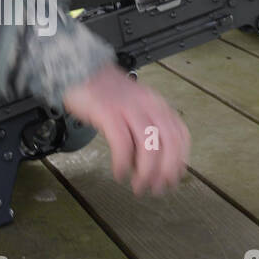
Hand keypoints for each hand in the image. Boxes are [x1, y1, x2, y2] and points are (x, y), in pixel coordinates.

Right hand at [62, 65, 189, 194]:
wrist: (79, 68)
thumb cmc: (104, 92)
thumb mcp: (133, 107)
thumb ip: (144, 130)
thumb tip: (149, 163)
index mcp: (156, 104)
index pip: (179, 134)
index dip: (179, 160)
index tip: (173, 178)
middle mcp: (147, 105)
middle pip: (168, 141)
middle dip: (165, 170)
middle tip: (156, 189)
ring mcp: (128, 107)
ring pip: (148, 144)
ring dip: (146, 171)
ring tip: (138, 186)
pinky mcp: (108, 111)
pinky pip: (121, 142)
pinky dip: (123, 162)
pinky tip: (120, 173)